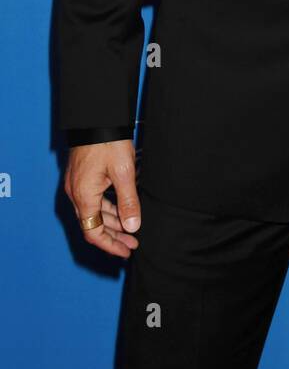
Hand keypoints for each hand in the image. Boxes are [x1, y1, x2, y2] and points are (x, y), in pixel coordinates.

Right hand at [64, 141, 140, 258]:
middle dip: (113, 236)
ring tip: (130, 230)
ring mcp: (77, 185)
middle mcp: (75, 193)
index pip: (93, 232)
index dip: (110, 245)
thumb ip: (128, 201)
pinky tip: (121, 211)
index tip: (127, 251)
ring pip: (93, 213)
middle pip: (92, 225)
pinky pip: (92, 201)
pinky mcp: (81, 177)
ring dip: (111, 223)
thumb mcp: (124, 172)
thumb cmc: (109, 141)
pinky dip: (106, 209)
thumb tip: (133, 227)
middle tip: (132, 244)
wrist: (95, 117)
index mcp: (84, 195)